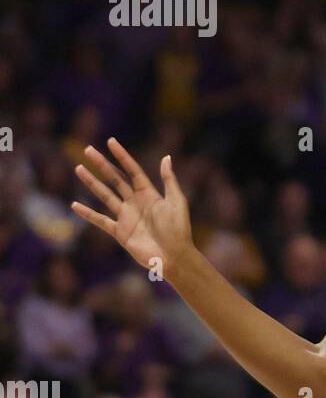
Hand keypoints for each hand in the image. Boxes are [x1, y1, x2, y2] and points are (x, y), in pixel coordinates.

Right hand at [71, 139, 193, 273]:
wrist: (174, 256)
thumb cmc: (179, 229)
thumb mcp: (176, 201)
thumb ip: (169, 180)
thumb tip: (166, 157)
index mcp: (149, 194)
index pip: (132, 170)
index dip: (121, 156)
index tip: (111, 142)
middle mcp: (135, 202)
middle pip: (115, 179)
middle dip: (102, 165)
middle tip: (88, 150)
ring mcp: (126, 217)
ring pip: (105, 195)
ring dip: (92, 182)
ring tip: (79, 168)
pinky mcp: (120, 232)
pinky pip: (101, 220)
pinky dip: (88, 214)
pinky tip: (74, 205)